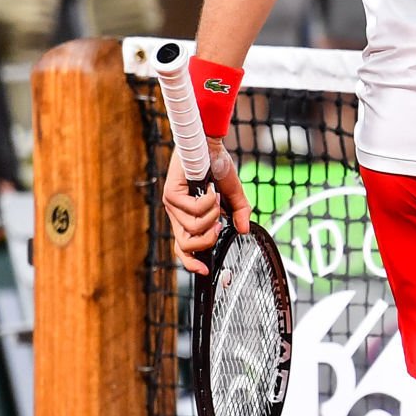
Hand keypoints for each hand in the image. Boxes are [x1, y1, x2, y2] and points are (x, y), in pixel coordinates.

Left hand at [162, 144, 249, 275]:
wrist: (210, 144)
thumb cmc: (218, 166)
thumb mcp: (233, 194)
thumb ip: (240, 213)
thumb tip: (244, 231)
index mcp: (187, 218)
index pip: (183, 248)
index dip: (191, 263)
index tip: (205, 271)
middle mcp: (176, 214)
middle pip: (185, 245)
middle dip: (207, 239)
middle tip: (219, 225)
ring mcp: (171, 205)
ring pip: (192, 228)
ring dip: (211, 215)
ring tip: (215, 197)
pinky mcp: (171, 194)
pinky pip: (194, 210)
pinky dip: (209, 201)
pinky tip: (211, 188)